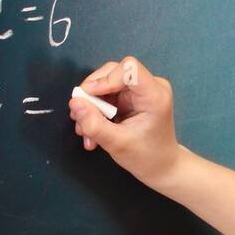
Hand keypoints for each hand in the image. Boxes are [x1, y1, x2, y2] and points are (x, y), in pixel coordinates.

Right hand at [68, 55, 181, 192]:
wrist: (160, 166)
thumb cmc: (145, 157)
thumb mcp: (116, 144)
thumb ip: (94, 124)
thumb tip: (74, 102)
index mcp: (154, 95)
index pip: (129, 68)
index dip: (105, 79)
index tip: (87, 98)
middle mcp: (149, 86)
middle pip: (112, 72)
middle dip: (92, 93)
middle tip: (79, 117)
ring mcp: (139, 90)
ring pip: (105, 83)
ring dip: (90, 105)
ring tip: (84, 130)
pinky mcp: (130, 97)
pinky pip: (106, 94)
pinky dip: (95, 110)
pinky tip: (91, 130)